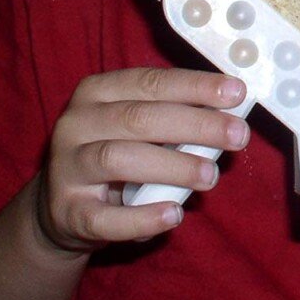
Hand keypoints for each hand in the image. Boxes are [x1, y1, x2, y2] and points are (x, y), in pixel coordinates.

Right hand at [36, 67, 249, 252]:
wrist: (61, 208)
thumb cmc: (115, 155)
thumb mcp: (136, 128)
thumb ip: (174, 118)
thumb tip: (230, 115)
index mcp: (96, 91)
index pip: (150, 82)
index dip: (195, 86)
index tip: (236, 93)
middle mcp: (76, 123)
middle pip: (139, 118)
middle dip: (196, 125)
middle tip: (238, 135)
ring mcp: (67, 168)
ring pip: (119, 159)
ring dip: (172, 166)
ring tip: (211, 175)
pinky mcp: (67, 213)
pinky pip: (105, 217)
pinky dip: (142, 217)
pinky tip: (174, 214)